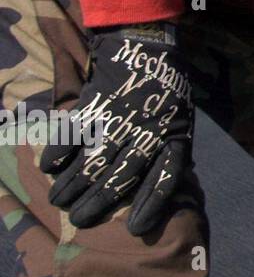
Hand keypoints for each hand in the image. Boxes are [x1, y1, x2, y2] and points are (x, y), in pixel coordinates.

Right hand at [40, 22, 196, 235]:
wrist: (145, 46)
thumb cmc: (166, 91)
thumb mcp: (181, 121)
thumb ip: (170, 153)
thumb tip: (157, 192)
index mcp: (173, 137)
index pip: (165, 178)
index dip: (150, 205)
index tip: (135, 230)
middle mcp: (148, 132)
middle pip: (121, 176)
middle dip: (97, 203)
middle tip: (77, 221)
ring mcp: (121, 118)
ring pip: (93, 161)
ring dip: (72, 185)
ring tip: (58, 201)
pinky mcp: (96, 104)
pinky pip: (73, 135)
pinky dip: (58, 152)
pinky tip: (48, 168)